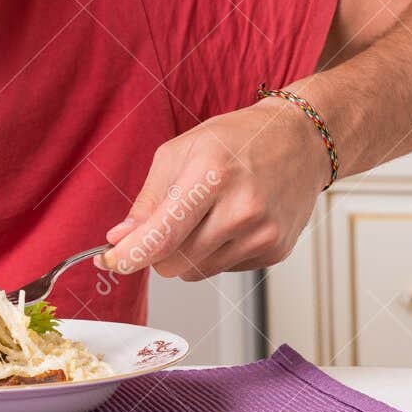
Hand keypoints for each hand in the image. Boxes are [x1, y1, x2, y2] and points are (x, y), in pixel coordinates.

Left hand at [99, 98, 330, 280]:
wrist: (303, 139)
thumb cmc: (240, 139)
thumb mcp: (181, 152)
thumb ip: (148, 201)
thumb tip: (121, 238)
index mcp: (212, 176)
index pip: (160, 237)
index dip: (127, 257)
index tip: (108, 260)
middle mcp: (241, 209)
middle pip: (173, 263)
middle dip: (156, 251)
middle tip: (165, 224)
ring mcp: (262, 233)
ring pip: (196, 272)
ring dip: (186, 253)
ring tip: (206, 215)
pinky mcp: (275, 250)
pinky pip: (223, 270)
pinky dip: (215, 253)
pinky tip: (231, 222)